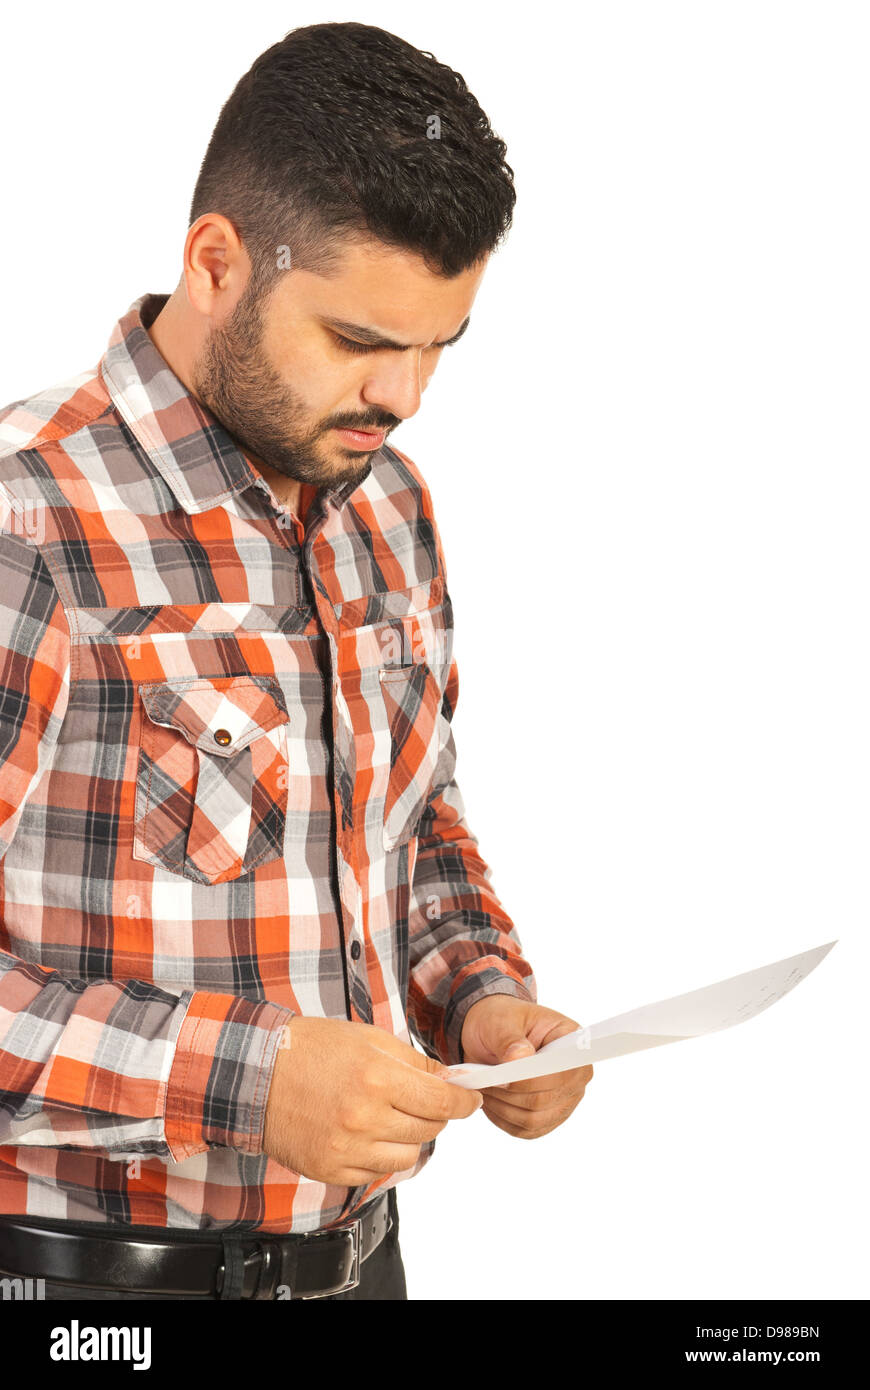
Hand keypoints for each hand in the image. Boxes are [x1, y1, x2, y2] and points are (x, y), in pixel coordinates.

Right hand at [263, 1016, 482, 1185]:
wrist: (255, 1074)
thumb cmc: (310, 1048)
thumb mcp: (367, 1038)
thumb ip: (413, 1062)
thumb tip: (449, 1080)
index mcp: (377, 1078)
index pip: (441, 1102)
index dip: (463, 1102)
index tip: (469, 1099)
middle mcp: (365, 1117)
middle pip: (428, 1130)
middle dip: (436, 1115)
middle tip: (425, 1102)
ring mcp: (347, 1148)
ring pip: (407, 1157)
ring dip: (410, 1138)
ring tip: (393, 1118)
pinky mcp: (331, 1169)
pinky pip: (376, 1173)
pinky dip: (381, 1156)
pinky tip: (369, 1134)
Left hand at [457, 995, 593, 1139]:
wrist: (489, 1035)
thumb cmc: (499, 1021)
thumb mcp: (499, 1020)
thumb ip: (509, 1038)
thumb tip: (520, 1057)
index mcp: (572, 1042)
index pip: (562, 1071)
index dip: (532, 1078)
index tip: (501, 1073)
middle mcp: (575, 1075)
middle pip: (544, 1100)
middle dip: (508, 1092)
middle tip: (483, 1079)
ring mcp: (563, 1100)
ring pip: (533, 1119)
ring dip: (502, 1106)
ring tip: (484, 1086)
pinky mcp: (546, 1118)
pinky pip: (525, 1130)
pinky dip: (502, 1118)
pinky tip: (490, 1099)